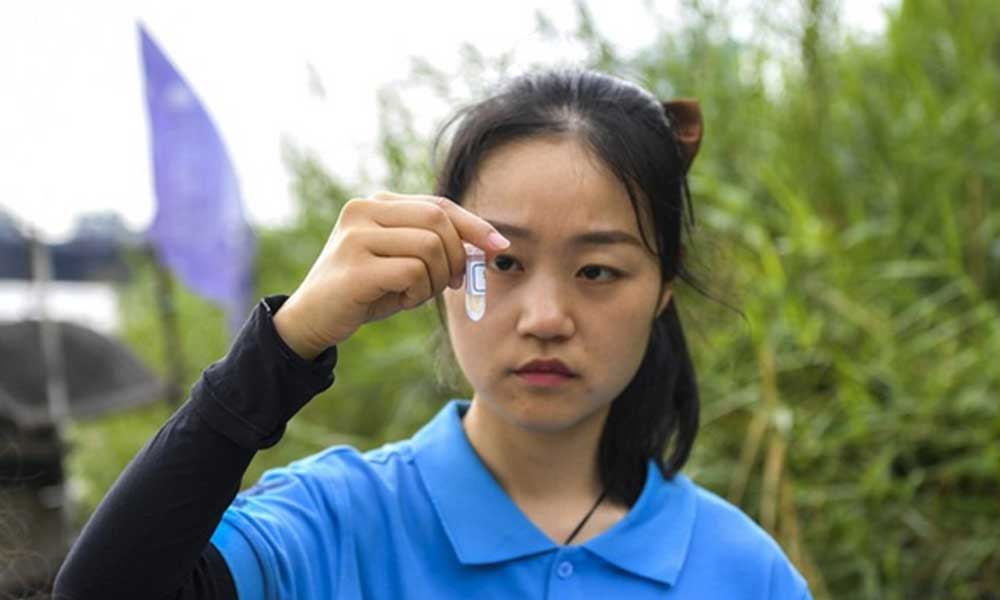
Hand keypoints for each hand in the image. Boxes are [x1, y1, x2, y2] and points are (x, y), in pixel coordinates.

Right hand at [272, 192, 509, 358]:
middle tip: (454, 284)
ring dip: (437, 278)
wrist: (312, 321)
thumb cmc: (365, 292)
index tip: (499, 246)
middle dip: (457, 256)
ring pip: (430, 246)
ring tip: (417, 294)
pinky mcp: (355, 267)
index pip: (439, 204)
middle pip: (439, 221)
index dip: (474, 225)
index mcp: (376, 204)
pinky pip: (413, 271)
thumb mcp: (403, 262)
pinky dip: (419, 292)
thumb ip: (435, 246)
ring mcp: (356, 236)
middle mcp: (363, 210)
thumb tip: (487, 244)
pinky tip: (402, 301)